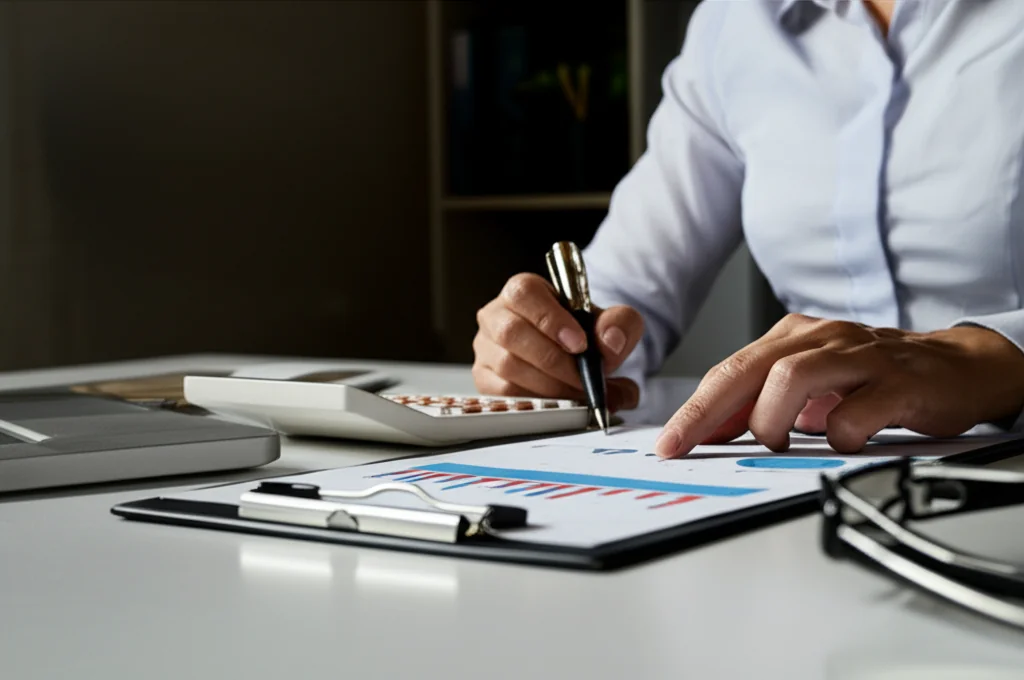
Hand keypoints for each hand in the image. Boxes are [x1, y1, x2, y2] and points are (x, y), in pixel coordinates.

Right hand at [472, 273, 644, 411]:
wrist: (574, 357)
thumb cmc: (583, 333)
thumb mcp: (609, 322)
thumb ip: (620, 325)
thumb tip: (611, 341)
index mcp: (523, 291)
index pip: (524, 293)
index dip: (550, 318)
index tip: (580, 344)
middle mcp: (496, 316)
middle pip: (511, 332)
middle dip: (554, 361)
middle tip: (584, 378)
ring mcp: (486, 348)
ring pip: (508, 366)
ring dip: (549, 384)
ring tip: (579, 393)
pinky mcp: (484, 378)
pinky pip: (503, 393)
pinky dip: (537, 400)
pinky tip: (560, 402)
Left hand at [655, 314, 1023, 457]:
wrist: (957, 366)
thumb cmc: (875, 377)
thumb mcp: (811, 385)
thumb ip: (764, 403)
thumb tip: (712, 432)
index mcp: (793, 338)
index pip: (729, 371)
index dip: (694, 408)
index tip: (669, 442)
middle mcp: (822, 339)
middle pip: (749, 369)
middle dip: (706, 412)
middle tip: (685, 445)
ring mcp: (860, 357)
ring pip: (793, 377)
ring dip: (773, 421)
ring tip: (777, 446)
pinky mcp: (899, 381)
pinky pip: (857, 409)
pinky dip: (838, 433)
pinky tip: (840, 442)